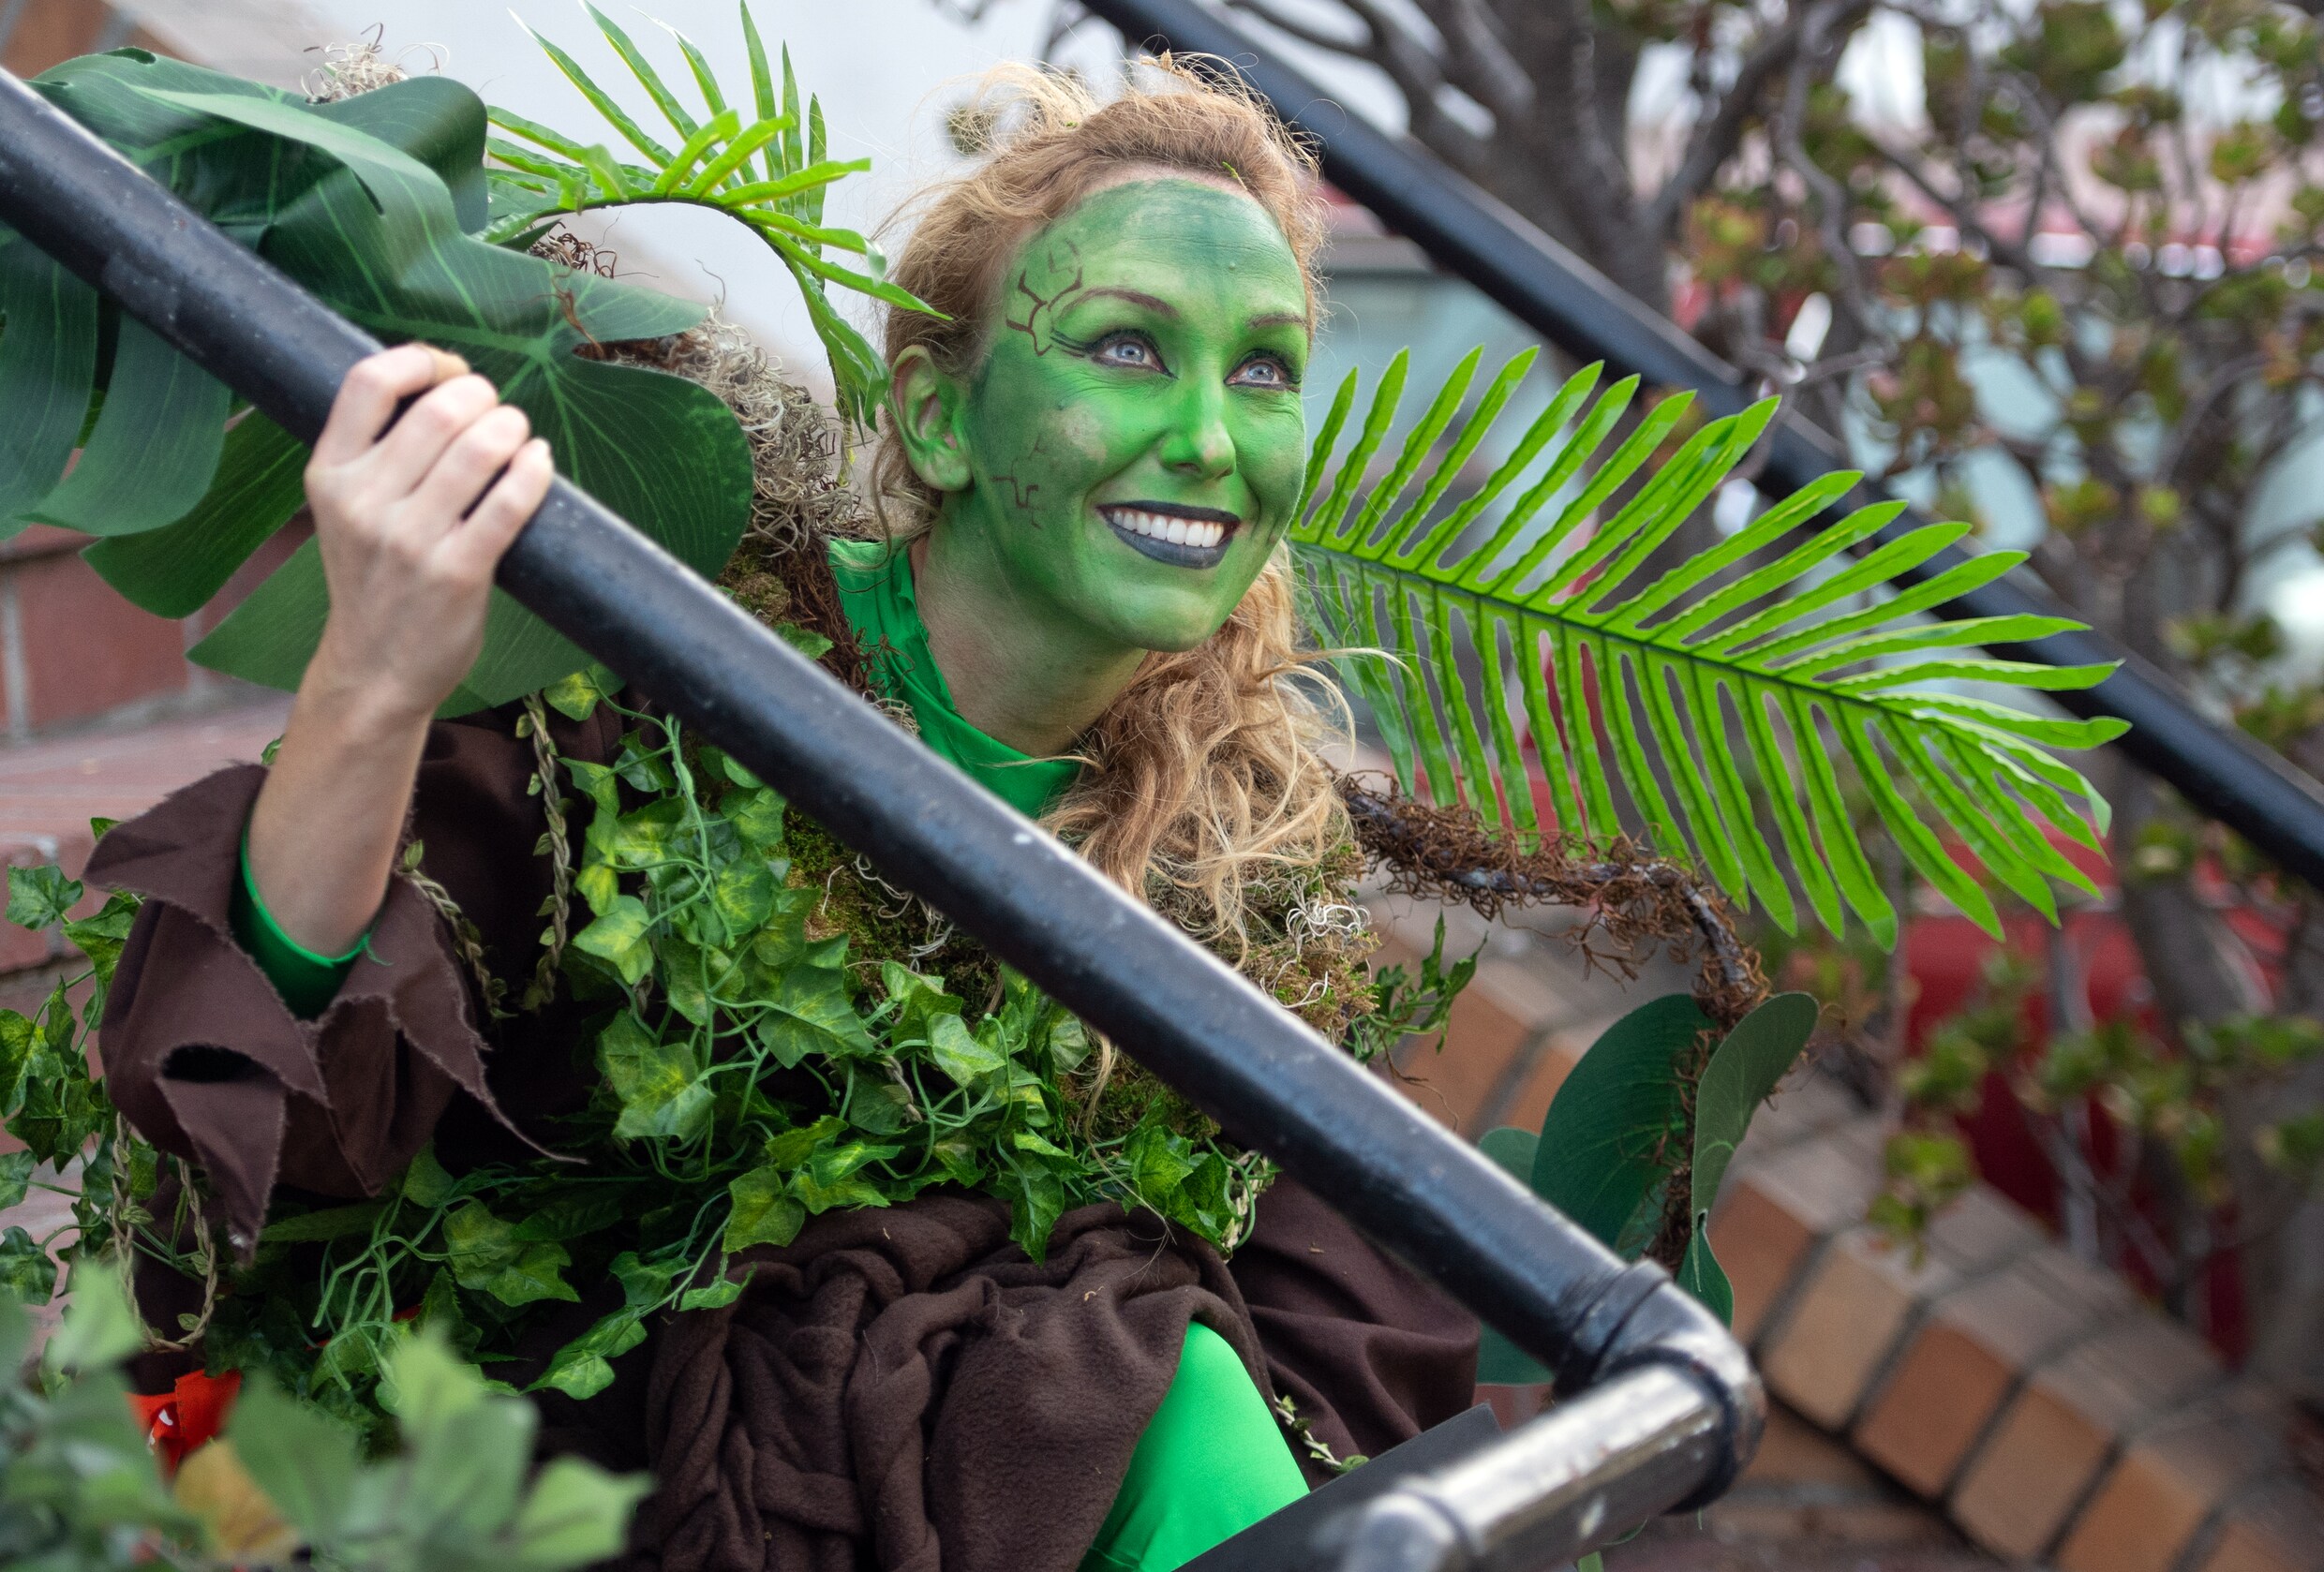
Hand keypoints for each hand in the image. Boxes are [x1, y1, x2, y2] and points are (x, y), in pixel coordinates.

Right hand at [242, 348, 553, 957]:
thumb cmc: (373, 580)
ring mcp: (410, 539)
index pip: (367, 380)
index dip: (421, 359)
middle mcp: (363, 502)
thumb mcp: (345, 510)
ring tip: (519, 435)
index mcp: (328, 475)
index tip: (449, 371)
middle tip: (497, 411)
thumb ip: (376, 453)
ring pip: (479, 448)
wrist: (375, 671)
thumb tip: (445, 384)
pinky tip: (539, 464)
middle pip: (438, 408)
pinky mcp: (459, 572)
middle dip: (482, 396)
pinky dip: (534, 471)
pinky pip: (510, 502)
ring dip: (513, 428)